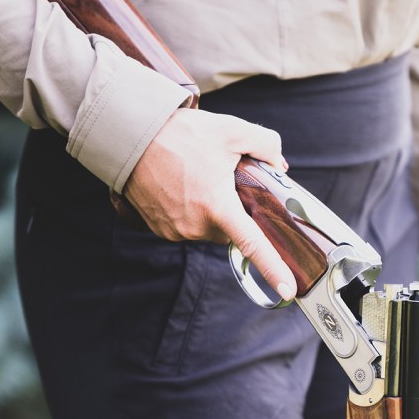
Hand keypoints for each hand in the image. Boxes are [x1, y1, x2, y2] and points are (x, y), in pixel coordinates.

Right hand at [125, 108, 296, 299]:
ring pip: (210, 227)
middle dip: (235, 210)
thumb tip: (278, 166)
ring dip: (212, 209)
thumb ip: (266, 145)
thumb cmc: (180, 134)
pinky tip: (183, 186)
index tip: (288, 289)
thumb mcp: (233, 129)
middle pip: (232, 229)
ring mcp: (176, 231)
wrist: (131, 138)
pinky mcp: (161, 229)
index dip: (273, 268)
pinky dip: (192, 211)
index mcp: (218, 206)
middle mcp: (196, 225)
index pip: (252, 244)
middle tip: (226, 180)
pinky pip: (189, 226)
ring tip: (198, 177)